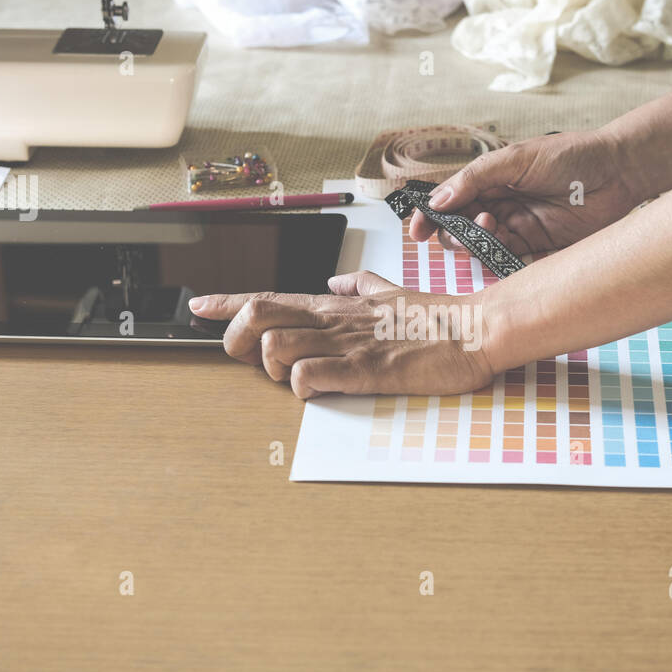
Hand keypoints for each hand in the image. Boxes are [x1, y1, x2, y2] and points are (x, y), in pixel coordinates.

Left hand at [189, 271, 498, 397]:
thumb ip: (360, 285)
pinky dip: (302, 389)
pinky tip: (318, 391)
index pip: (267, 295)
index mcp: (336, 303)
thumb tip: (337, 280)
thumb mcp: (391, 291)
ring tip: (295, 379)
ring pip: (277, 348)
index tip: (198, 305)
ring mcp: (346, 344)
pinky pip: (309, 378)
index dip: (226, 302)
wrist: (473, 331)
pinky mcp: (363, 371)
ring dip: (274, 370)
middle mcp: (334, 319)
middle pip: (258, 317)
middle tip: (248, 359)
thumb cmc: (436, 318)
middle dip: (238, 340)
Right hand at [413, 127, 650, 254]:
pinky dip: (495, 252)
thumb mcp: (516, 158)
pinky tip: (501, 237)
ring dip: (474, 240)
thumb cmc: (571, 155)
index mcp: (491, 178)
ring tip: (490, 224)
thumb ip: (476, 178)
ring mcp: (517, 225)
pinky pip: (505, 255)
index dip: (430, 216)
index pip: (450, 199)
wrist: (618, 171)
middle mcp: (499, 203)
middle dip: (450, 232)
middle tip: (461, 228)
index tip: (417, 231)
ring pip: (479, 244)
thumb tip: (438, 199)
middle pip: (459, 226)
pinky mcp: (536, 245)